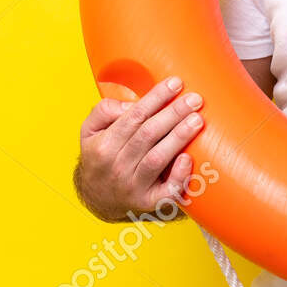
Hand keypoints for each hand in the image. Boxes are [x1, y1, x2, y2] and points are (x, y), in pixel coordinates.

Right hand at [73, 78, 202, 220]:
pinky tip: (188, 159)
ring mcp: (133, 186)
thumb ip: (103, 111)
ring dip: (179, 138)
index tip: (176, 83)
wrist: (97, 199)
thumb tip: (129, 105)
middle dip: (173, 114)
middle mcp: (117, 166)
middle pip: (148, 135)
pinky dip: (178, 176)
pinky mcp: (148, 203)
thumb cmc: (101, 157)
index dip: (156, 98)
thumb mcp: (89, 132)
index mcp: (104, 145)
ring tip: (197, 120)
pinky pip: (166, 192)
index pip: (134, 117)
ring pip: (158, 158)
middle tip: (195, 99)